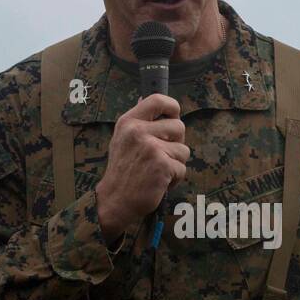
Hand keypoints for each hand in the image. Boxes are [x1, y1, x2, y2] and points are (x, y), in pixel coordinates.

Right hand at [95, 94, 189, 243]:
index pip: (158, 100)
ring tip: (158, 171)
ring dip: (176, 163)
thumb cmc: (122, 171)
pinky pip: (182, 168)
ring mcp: (151, 148)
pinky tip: (159, 182)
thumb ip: (138, 122)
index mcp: (129, 122)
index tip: (174, 117)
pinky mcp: (162, 165)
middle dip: (177, 143)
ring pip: (184, 150)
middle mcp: (139, 131)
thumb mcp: (122, 139)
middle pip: (179, 126)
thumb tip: (148, 99)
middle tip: (163, 155)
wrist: (115, 201)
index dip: (172, 107)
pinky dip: (175, 179)